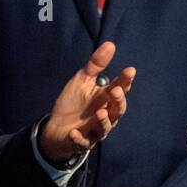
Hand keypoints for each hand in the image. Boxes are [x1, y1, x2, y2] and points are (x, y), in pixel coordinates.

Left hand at [38, 41, 134, 163]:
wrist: (56, 127)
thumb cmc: (74, 103)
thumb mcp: (82, 81)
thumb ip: (96, 65)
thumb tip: (110, 44)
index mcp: (106, 99)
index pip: (120, 89)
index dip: (125, 81)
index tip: (129, 70)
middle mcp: (105, 116)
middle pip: (117, 110)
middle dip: (118, 101)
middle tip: (116, 90)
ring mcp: (94, 130)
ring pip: (104, 128)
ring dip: (103, 121)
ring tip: (100, 113)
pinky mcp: (80, 142)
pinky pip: (82, 142)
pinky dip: (79, 138)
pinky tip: (74, 132)